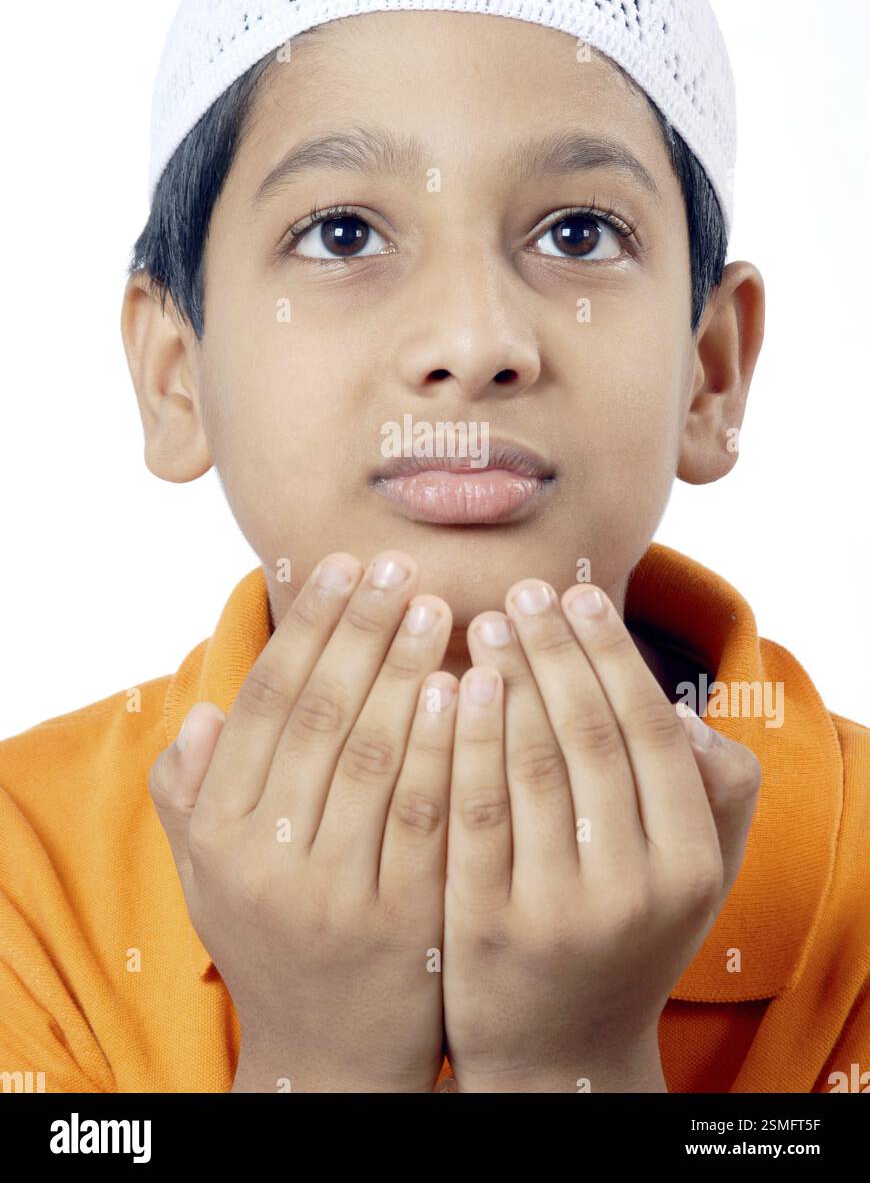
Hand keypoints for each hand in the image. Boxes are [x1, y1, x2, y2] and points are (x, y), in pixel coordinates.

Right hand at [148, 549, 456, 1092]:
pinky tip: (468, 688)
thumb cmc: (275, 940)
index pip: (264, 702)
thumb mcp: (209, 876)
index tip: (341, 565)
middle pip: (319, 714)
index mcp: (215, 830)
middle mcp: (263, 856)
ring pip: (372, 755)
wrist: (331, 1052)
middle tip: (399, 566)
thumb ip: (192, 796)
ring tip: (438, 606)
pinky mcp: (400, 919)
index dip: (305, 626)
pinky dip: (446, 745)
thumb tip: (201, 712)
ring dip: (406, 670)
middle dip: (361, 629)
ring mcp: (332, 890)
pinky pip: (427, 813)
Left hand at [442, 579, 761, 1092]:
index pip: (648, 729)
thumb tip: (674, 703)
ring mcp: (559, 911)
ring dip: (505, 681)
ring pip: (529, 767)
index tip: (577, 595)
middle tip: (522, 592)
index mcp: (689, 861)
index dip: (611, 653)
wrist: (562, 1051)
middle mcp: (634, 887)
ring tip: (481, 623)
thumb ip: (705, 789)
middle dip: (553, 651)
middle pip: (589, 736)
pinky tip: (442, 689)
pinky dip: (459, 743)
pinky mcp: (487, 928)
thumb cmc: (626, 935)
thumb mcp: (689, 873)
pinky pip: (470, 814)